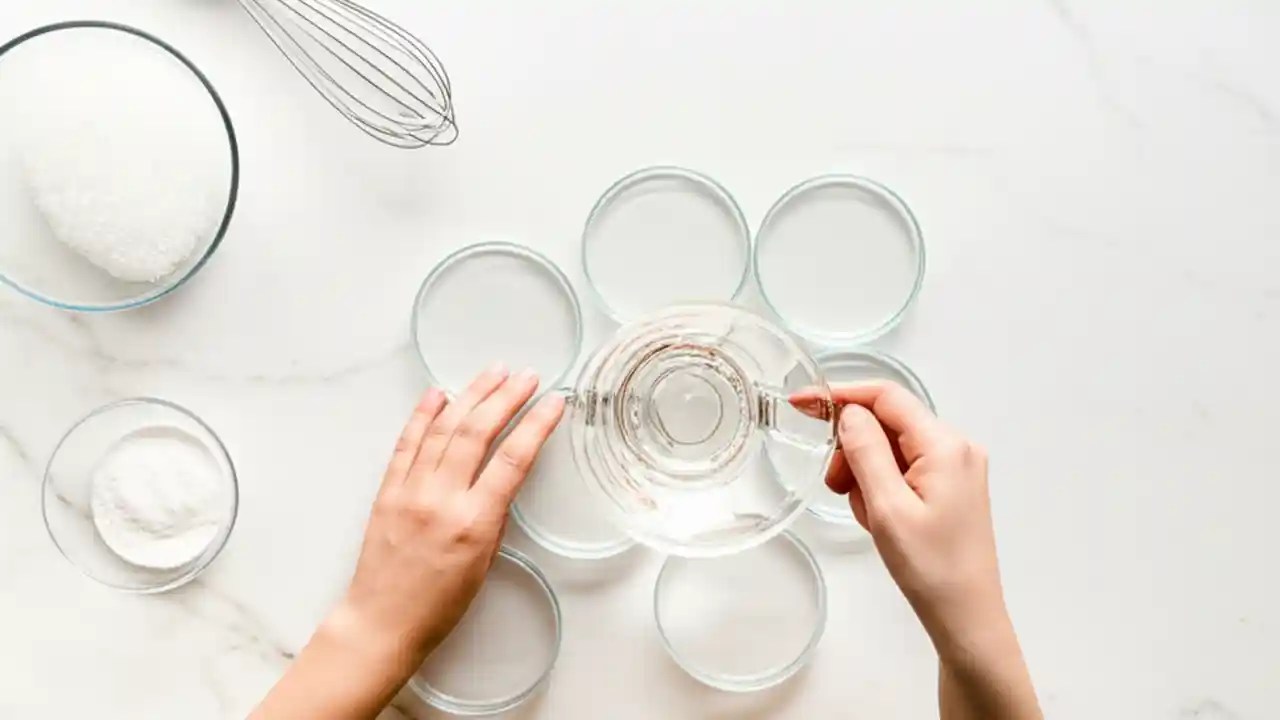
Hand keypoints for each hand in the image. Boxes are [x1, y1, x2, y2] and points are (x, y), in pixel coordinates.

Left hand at [251, 364, 565, 719]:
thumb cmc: (438, 605)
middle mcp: (440, 500)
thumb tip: (501, 476)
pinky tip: (438, 394)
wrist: (382, 622)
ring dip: (470, 395)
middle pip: (477, 432)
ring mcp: (410, 491)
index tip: (553, 402)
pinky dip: (423, 415)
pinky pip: (407, 443)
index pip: (512, 460)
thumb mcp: (484, 563)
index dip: (536, 425)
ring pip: (443, 429)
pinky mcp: (387, 491)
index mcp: (473, 523)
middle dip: (505, 397)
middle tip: (525, 376)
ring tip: (492, 372)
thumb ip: (494, 515)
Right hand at [827, 381, 999, 649]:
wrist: (966, 616)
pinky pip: (905, 467)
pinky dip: (882, 485)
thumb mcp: (887, 508)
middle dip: (853, 447)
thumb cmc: (931, 569)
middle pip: (888, 422)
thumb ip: (866, 451)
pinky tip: (879, 516)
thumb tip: (850, 413)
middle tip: (835, 485)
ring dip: (866, 471)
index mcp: (945, 446)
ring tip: (865, 512)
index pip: (886, 397)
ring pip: (892, 446)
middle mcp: (957, 447)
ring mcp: (957, 466)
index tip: (803, 404)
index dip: (841, 395)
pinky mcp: (952, 485)